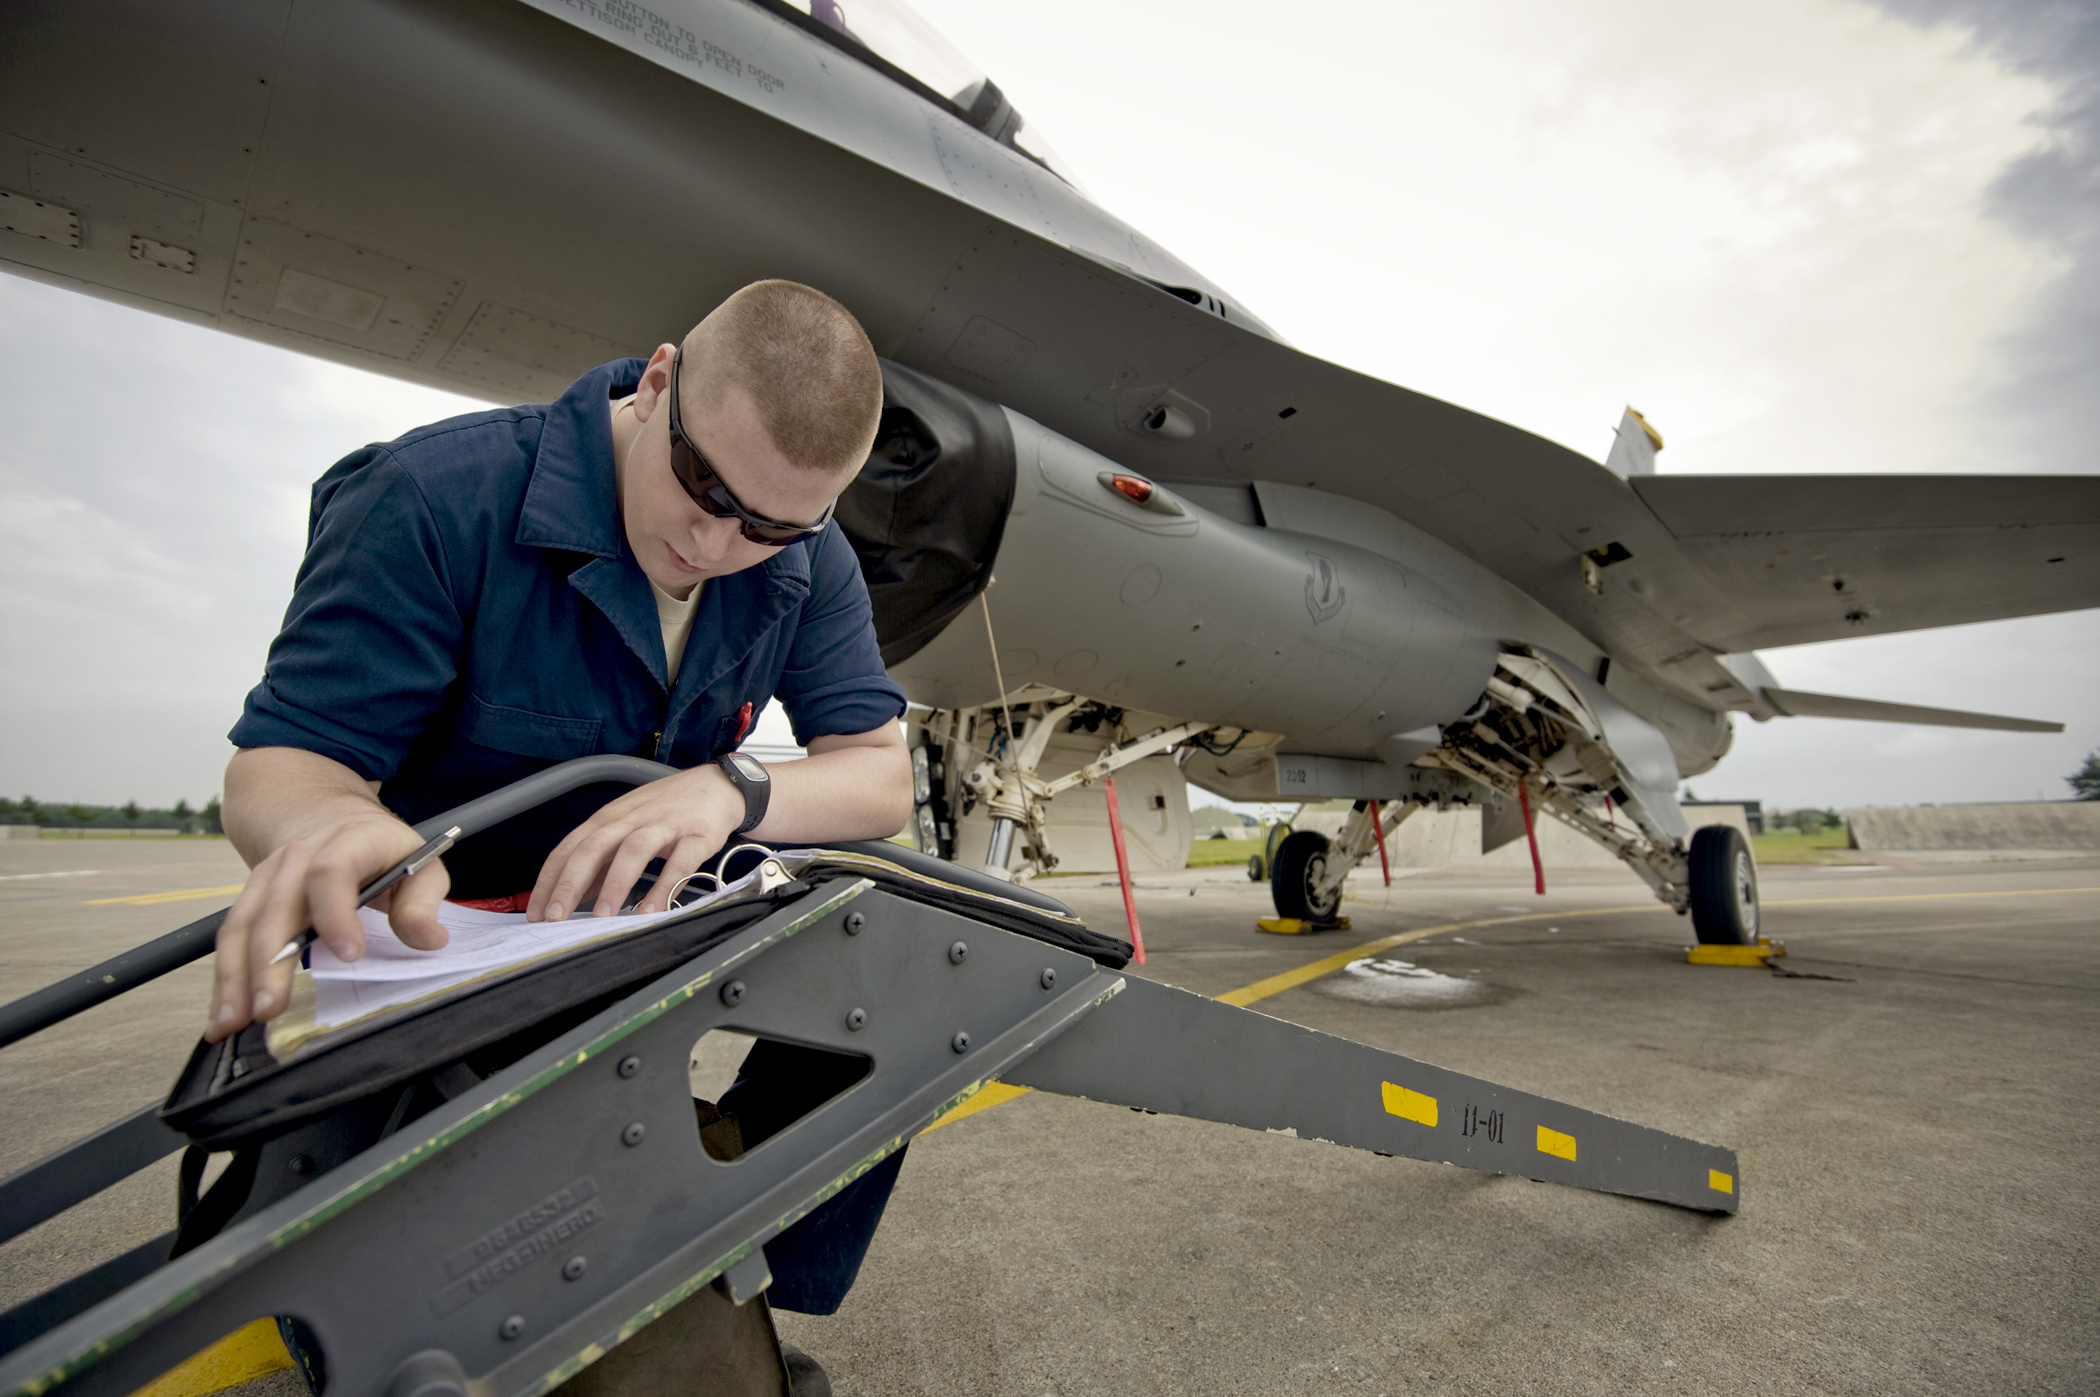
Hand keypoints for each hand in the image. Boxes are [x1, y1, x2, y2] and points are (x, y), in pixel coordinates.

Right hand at [206, 811, 450, 1042]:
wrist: (329, 817)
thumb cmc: (383, 851)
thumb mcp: (420, 865)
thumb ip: (423, 902)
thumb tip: (429, 940)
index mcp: (349, 841)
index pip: (332, 872)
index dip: (336, 913)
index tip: (349, 955)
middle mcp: (299, 855)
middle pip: (276, 907)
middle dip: (269, 961)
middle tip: (271, 1008)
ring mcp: (268, 875)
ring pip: (242, 925)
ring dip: (234, 976)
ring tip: (232, 1022)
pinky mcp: (250, 897)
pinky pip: (231, 938)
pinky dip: (223, 978)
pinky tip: (222, 1014)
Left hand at [527, 766, 744, 921]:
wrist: (716, 786)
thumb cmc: (667, 810)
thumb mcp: (626, 829)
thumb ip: (601, 862)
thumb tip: (572, 896)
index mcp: (608, 819)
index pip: (569, 848)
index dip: (549, 881)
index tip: (536, 913)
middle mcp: (630, 819)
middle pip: (593, 848)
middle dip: (570, 884)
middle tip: (556, 919)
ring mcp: (663, 825)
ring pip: (632, 851)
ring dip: (615, 885)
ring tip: (602, 917)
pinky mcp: (696, 835)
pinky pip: (678, 863)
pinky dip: (664, 887)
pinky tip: (653, 910)